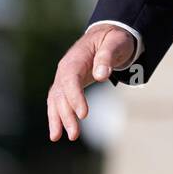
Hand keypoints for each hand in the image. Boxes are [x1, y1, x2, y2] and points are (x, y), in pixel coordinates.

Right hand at [46, 24, 136, 141]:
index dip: (75, 97)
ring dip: (57, 119)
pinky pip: (58, 102)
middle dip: (66, 115)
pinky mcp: (68, 85)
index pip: (71, 79)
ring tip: (57, 138)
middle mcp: (65, 69)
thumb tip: (101, 75)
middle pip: (61, 94)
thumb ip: (108, 57)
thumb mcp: (116, 43)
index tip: (84, 114)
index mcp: (76, 58)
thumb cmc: (113, 40)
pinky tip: (57, 131)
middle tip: (73, 134)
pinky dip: (56, 116)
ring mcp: (64, 77)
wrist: (107, 35)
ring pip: (56, 100)